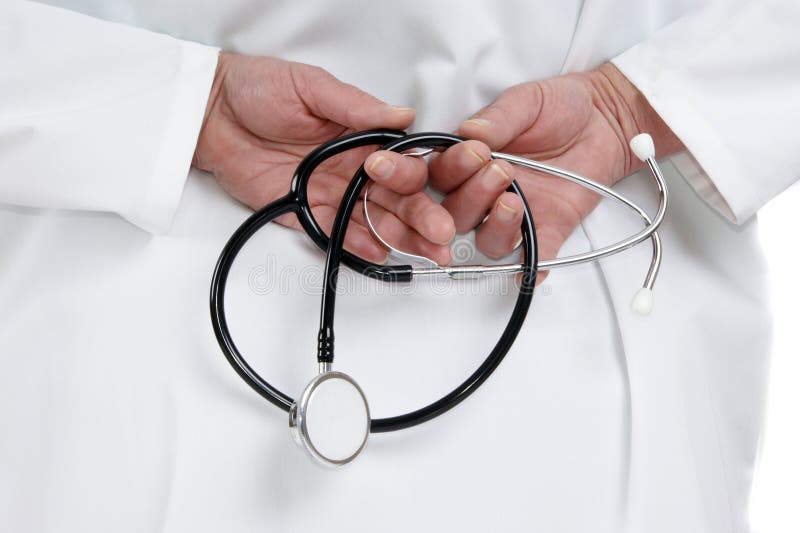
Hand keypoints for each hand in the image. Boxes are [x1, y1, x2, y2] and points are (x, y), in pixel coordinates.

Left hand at [193, 53, 455, 264]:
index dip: (419, 174)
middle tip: (441, 232)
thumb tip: (402, 115)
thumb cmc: (259, 89)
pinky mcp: (306, 212)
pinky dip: (358, 246)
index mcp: (362, 136)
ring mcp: (332, 192)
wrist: (211, 115)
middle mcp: (353, 167)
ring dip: (402, 238)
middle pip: (398, 197)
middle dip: (422, 216)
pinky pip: (337, 233)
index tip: (428, 185)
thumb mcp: (311, 87)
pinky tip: (381, 254)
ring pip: (375, 221)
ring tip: (426, 252)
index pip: (403, 159)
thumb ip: (356, 106)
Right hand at [364, 63, 682, 277]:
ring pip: (481, 237)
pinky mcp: (543, 230)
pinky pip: (529, 258)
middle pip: (451, 211)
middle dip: (462, 196)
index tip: (391, 166)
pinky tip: (533, 264)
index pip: (429, 175)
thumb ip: (498, 118)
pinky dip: (529, 267)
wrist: (606, 120)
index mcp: (464, 161)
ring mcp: (509, 215)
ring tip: (512, 194)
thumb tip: (469, 132)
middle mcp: (479, 193)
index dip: (408, 175)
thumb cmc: (560, 107)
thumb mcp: (527, 101)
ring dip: (492, 221)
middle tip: (489, 169)